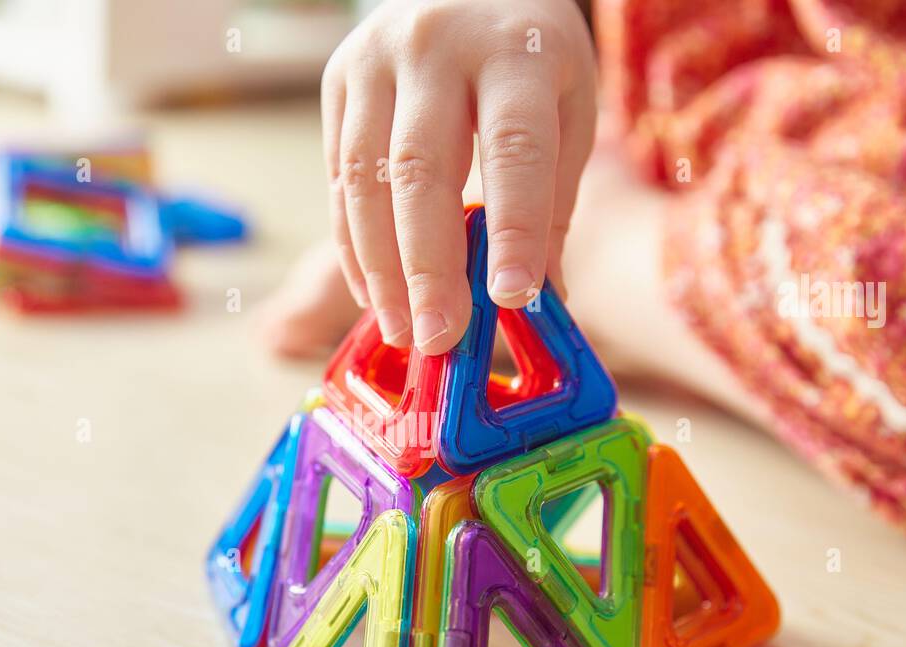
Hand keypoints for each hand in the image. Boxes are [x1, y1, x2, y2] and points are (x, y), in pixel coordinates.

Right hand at [322, 0, 596, 353]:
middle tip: (437, 340)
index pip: (514, 149)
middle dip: (427, 267)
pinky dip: (355, 245)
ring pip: (366, 178)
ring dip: (381, 269)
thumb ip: (550, 203)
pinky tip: (376, 293)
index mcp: (516, 52)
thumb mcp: (567, 112)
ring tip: (403, 331)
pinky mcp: (338, 79)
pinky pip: (339, 177)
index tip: (511, 299)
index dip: (512, 229)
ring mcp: (376, 60)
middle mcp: (438, 47)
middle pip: (422, 169)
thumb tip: (540, 303)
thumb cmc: (529, 60)